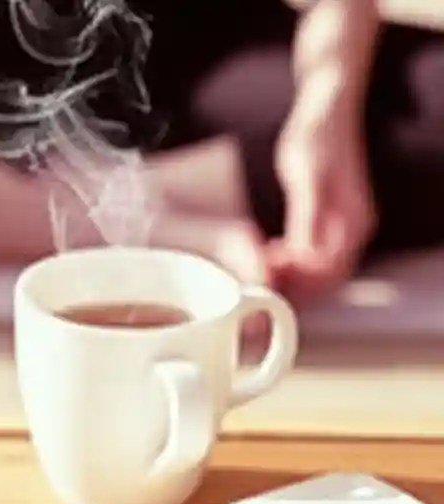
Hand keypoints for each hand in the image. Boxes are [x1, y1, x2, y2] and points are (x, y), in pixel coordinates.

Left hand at [271, 85, 377, 299]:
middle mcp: (357, 231)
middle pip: (327, 280)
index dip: (295, 282)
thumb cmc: (314, 139)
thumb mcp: (305, 176)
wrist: (324, 110)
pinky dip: (295, 261)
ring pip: (322, 271)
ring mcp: (347, 227)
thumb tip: (306, 252)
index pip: (328, 274)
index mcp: (354, 224)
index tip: (264, 272)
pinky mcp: (333, 221)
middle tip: (257, 273)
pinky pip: (317, 255)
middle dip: (293, 284)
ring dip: (293, 275)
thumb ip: (307, 215)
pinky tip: (271, 249)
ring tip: (261, 260)